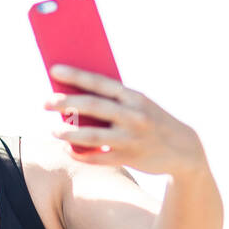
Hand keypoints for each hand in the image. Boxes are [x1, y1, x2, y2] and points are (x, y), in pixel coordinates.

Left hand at [43, 63, 206, 175]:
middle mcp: (134, 116)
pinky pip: (98, 157)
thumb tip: (74, 96)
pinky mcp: (129, 158)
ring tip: (53, 130)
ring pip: (92, 136)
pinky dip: (80, 154)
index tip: (54, 70)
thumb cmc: (150, 121)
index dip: (76, 76)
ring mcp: (131, 139)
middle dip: (65, 103)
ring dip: (68, 133)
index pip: (100, 83)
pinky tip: (67, 149)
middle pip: (92, 107)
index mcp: (134, 97)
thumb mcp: (138, 105)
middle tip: (45, 102)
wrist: (184, 149)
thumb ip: (113, 101)